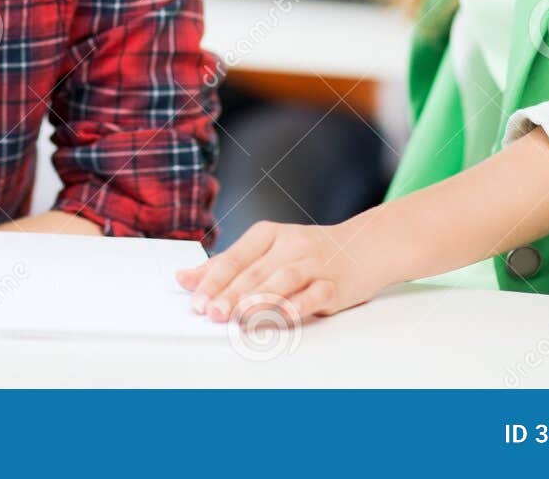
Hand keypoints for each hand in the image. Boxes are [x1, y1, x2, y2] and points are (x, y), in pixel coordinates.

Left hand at [174, 219, 381, 324]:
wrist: (364, 246)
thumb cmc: (307, 252)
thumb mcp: (266, 251)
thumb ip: (226, 266)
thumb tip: (184, 278)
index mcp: (267, 234)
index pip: (235, 257)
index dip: (213, 279)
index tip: (194, 299)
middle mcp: (289, 245)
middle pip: (255, 271)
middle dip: (230, 293)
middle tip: (211, 312)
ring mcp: (314, 263)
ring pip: (284, 279)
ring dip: (260, 297)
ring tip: (239, 314)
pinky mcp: (334, 283)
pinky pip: (316, 293)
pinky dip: (301, 303)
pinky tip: (285, 313)